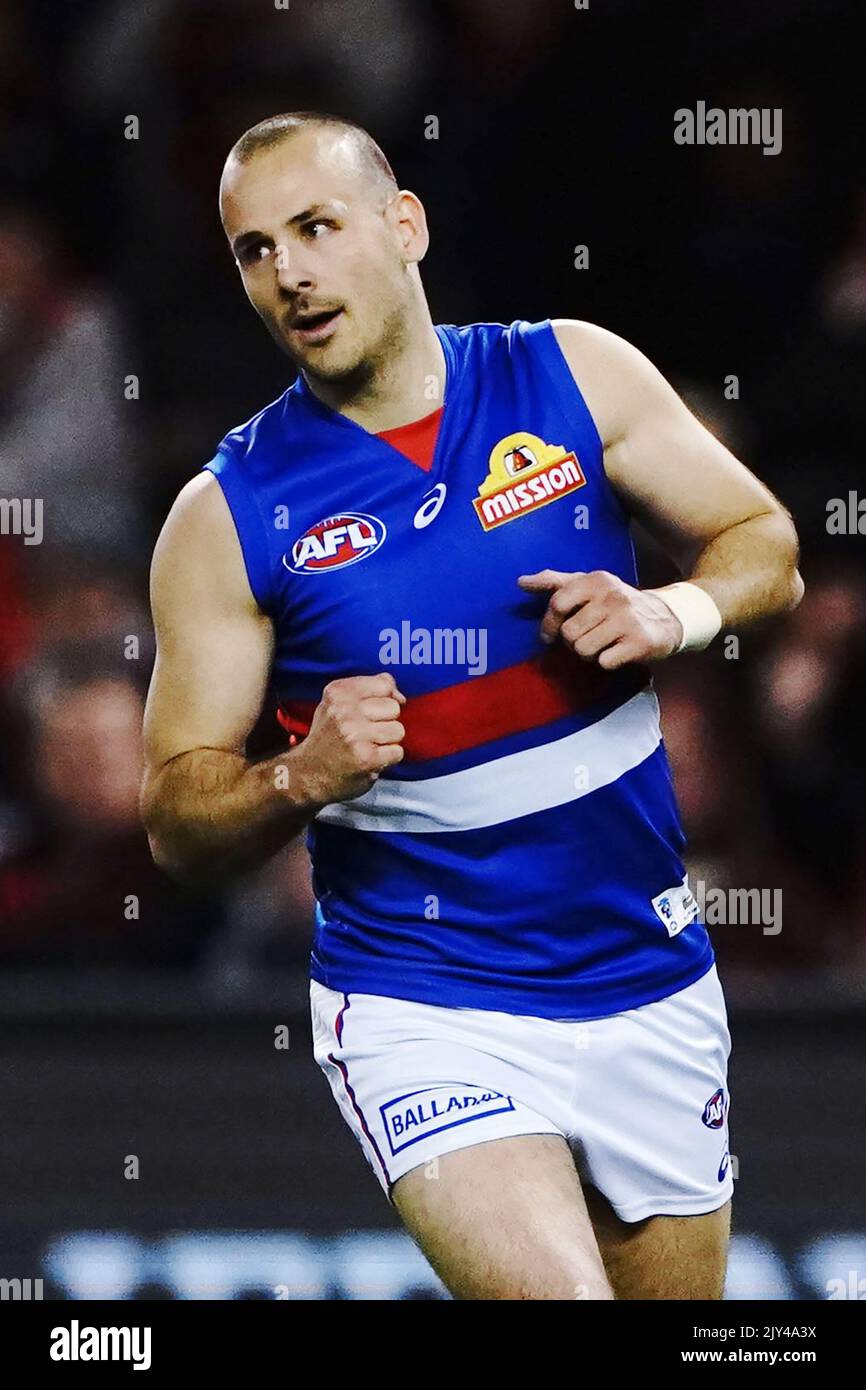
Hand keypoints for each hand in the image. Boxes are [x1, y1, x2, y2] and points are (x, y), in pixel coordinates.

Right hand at [291, 672, 406, 805]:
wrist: (307, 774)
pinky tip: (372, 760)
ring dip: (389, 742)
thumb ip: (367, 690)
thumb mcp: (337, 704)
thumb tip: (400, 696)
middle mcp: (345, 711)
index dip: (387, 698)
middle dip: (387, 721)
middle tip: (368, 733)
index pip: (384, 684)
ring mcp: (355, 734)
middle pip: (394, 708)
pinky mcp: (366, 758)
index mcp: (338, 692)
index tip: (377, 711)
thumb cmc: (328, 737)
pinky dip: (389, 759)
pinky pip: (397, 752)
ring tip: (369, 746)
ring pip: (398, 730)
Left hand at [518, 569, 683, 668]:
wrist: (666, 618)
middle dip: (573, 642)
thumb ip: (554, 582)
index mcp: (596, 580)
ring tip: (601, 645)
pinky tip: (616, 653)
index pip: (558, 602)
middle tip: (587, 638)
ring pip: (583, 649)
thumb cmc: (616, 604)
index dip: (548, 624)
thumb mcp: (589, 586)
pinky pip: (604, 661)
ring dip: (588, 654)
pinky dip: (606, 662)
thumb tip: (520, 582)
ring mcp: (627, 619)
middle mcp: (612, 596)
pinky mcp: (639, 642)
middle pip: (568, 633)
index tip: (549, 636)